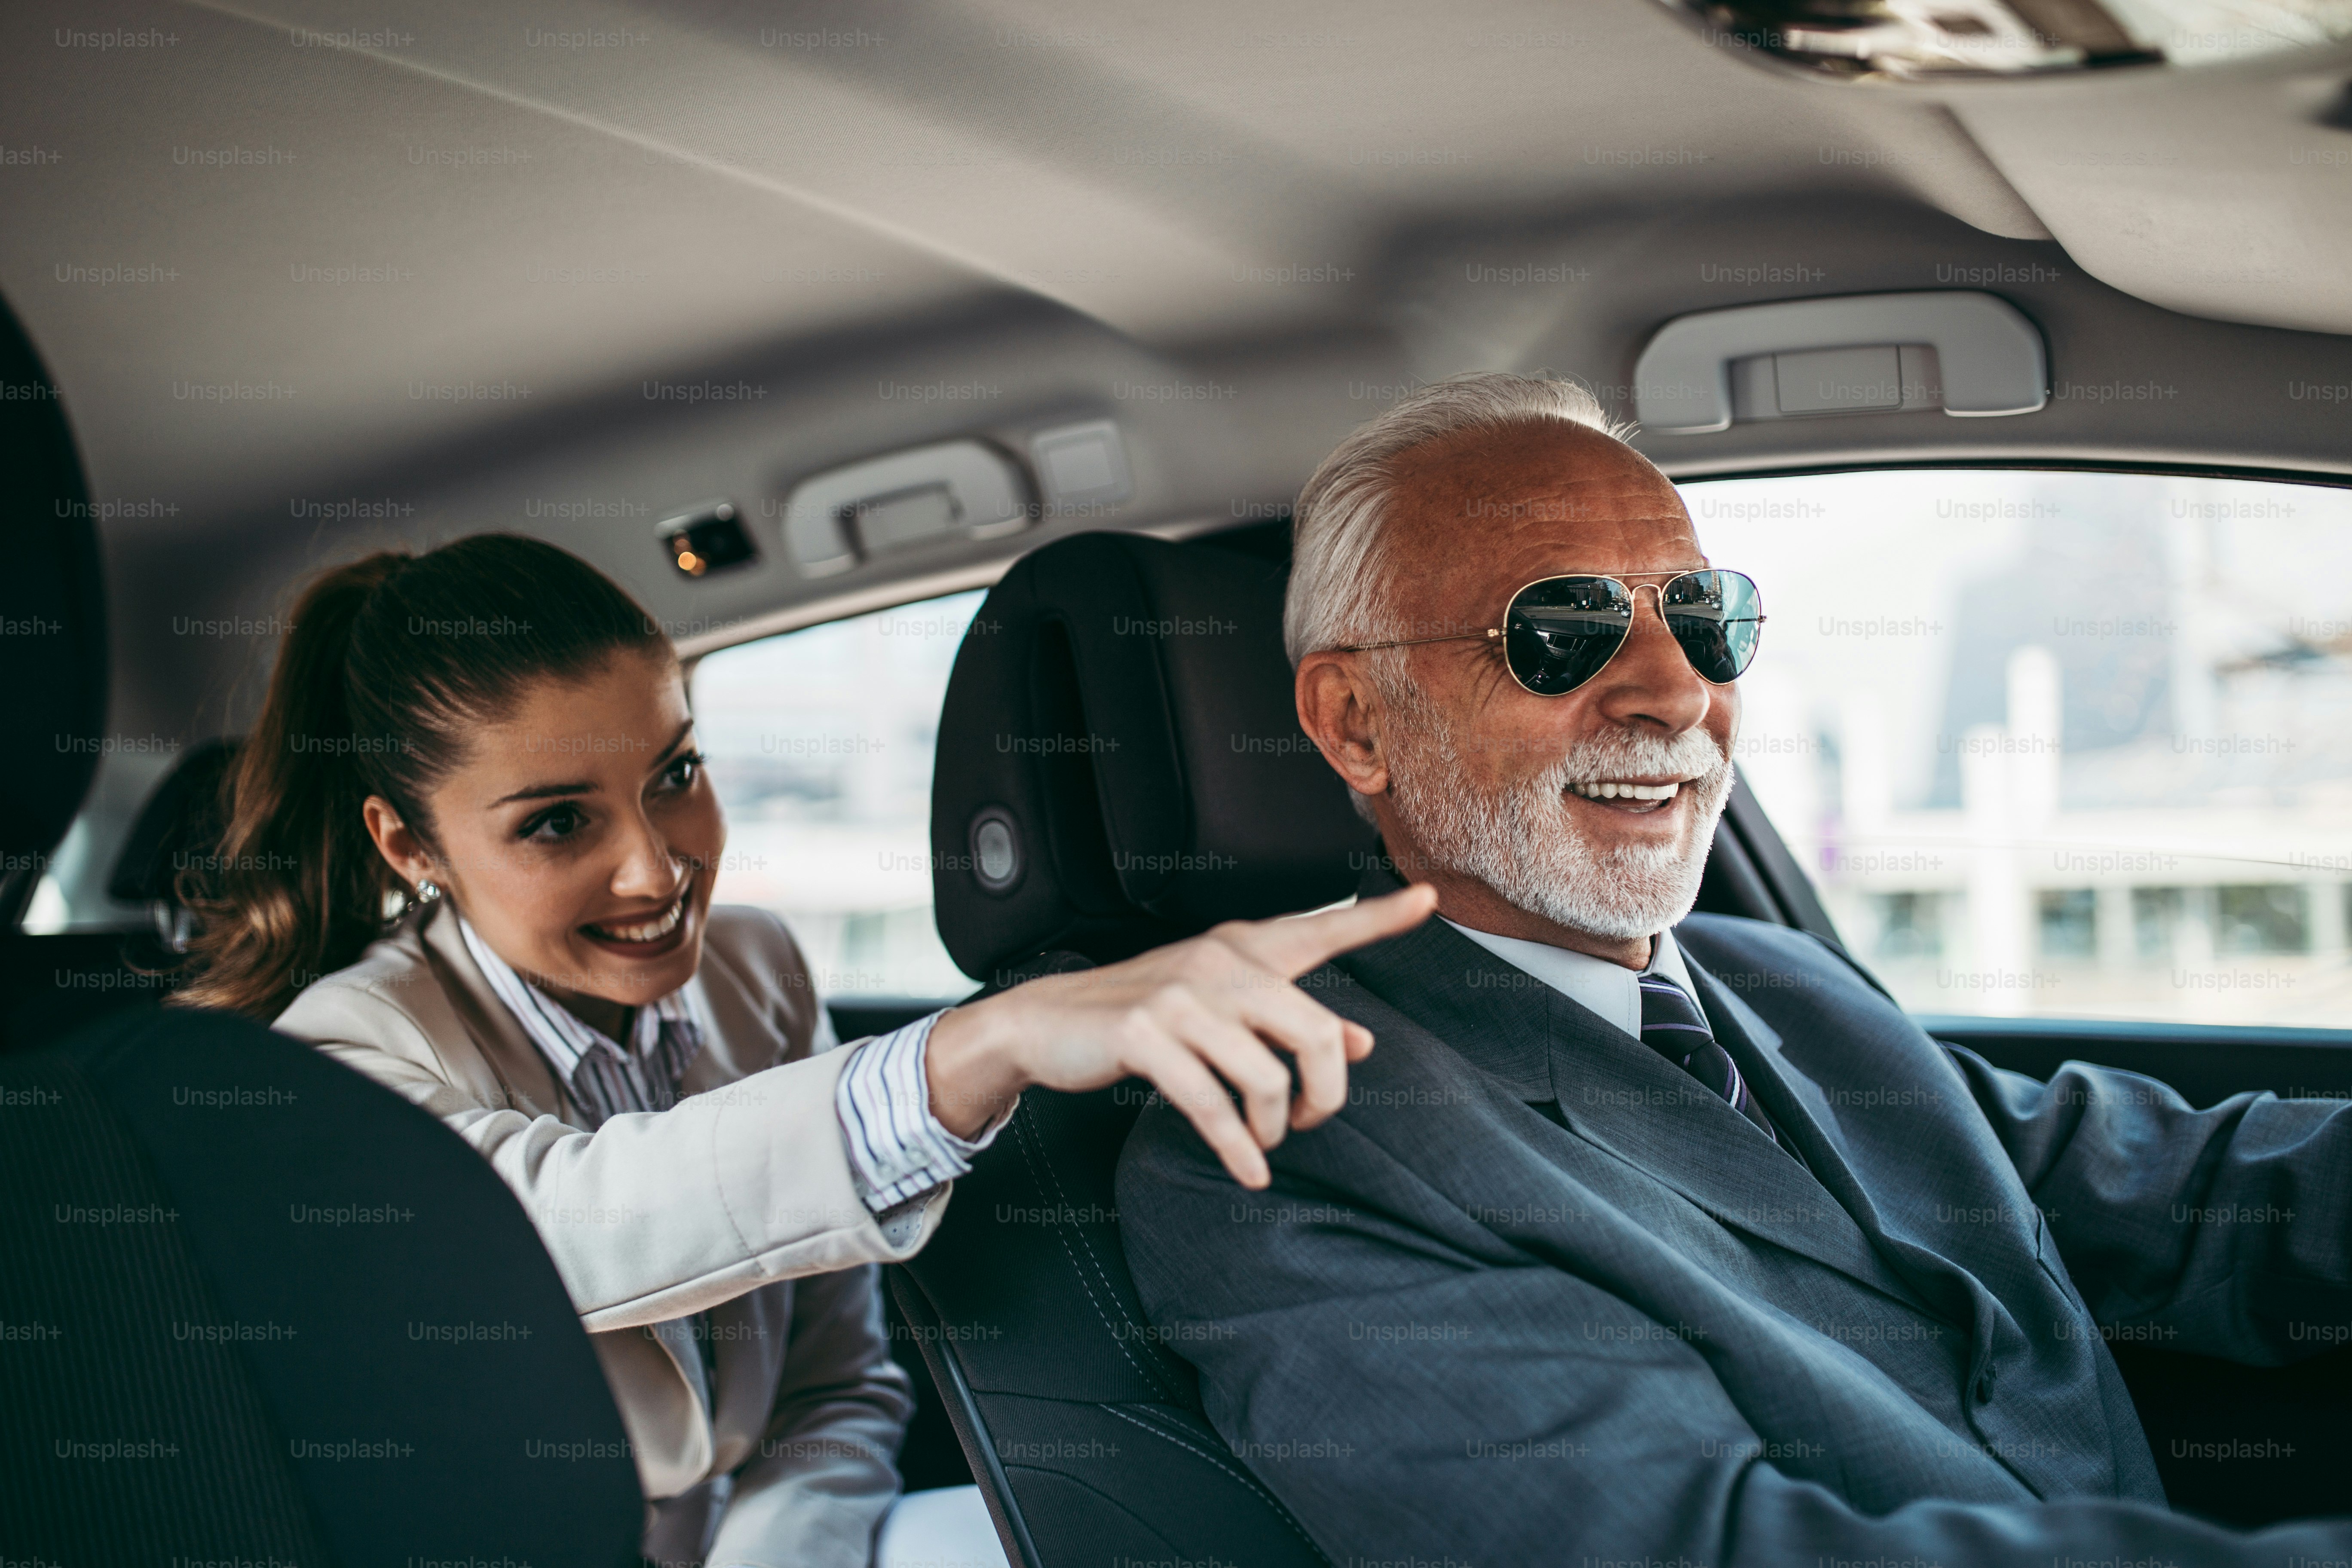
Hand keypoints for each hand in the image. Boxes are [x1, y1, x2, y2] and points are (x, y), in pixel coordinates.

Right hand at [923, 885, 1438, 1187]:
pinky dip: (1238, 1147)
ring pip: (1267, 1076)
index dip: (1378, 917)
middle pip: (1316, 1032)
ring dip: (1273, 1127)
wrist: (1048, 1020)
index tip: (1429, 900)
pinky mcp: (1147, 1036)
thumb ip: (1289, 1017)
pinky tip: (1250, 1171)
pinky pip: (1213, 1104)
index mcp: (1241, 950)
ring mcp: (1182, 998)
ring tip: (1266, 1142)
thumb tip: (1363, 1043)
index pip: (1321, 929)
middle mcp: (1219, 963)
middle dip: (1325, 1095)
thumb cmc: (1142, 1014)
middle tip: (1309, 1122)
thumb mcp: (1219, 1005)